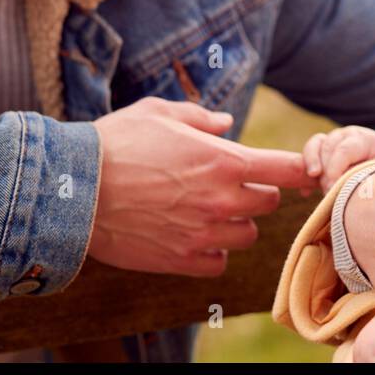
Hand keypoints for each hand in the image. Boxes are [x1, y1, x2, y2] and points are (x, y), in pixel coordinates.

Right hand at [87, 96, 315, 275]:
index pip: (288, 169)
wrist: (74, 189)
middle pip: (269, 202)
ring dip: (236, 221)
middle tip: (230, 182)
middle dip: (256, 190)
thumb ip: (200, 117)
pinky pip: (218, 261)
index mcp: (223, 161)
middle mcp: (221, 200)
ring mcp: (203, 233)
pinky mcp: (182, 259)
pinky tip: (194, 234)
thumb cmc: (116, 142)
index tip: (300, 168)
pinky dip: (213, 250)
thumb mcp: (159, 112)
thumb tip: (226, 123)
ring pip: (247, 234)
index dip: (300, 167)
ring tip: (208, 209)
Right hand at [302, 125, 374, 192]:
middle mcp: (346, 135)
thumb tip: (346, 190)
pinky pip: (308, 152)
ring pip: (316, 144)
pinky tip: (306, 193)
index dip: (336, 168)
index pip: (345, 149)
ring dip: (312, 164)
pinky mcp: (322, 147)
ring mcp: (333, 138)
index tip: (332, 187)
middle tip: (328, 192)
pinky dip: (304, 171)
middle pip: (329, 147)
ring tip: (312, 182)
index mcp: (364, 139)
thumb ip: (362, 178)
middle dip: (326, 171)